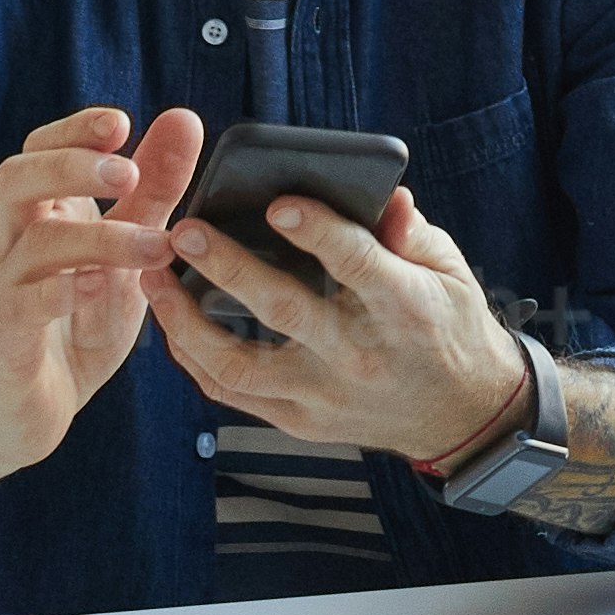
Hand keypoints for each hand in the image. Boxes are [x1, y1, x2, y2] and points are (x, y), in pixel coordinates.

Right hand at [0, 104, 197, 474]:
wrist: (28, 410)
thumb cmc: (77, 321)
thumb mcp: (126, 252)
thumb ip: (154, 191)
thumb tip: (184, 118)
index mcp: (43, 215)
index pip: (41, 149)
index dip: (75, 129)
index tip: (122, 123)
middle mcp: (16, 244)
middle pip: (16, 179)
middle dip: (70, 165)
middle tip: (127, 171)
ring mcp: (4, 292)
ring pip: (30, 243)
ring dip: (96, 237)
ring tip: (152, 244)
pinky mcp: (5, 342)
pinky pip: (20, 308)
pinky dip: (59, 293)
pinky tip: (96, 287)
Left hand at [143, 173, 529, 474]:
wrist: (460, 415)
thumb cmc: (449, 326)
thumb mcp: (449, 269)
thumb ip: (409, 231)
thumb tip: (382, 193)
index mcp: (404, 308)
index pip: (355, 264)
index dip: (318, 232)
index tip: (278, 202)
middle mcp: (358, 356)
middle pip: (283, 311)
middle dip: (227, 268)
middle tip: (184, 230)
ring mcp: (324, 395)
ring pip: (241, 365)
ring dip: (188, 322)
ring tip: (154, 279)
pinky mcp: (301, 421)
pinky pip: (235, 395)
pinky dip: (196, 362)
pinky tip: (171, 327)